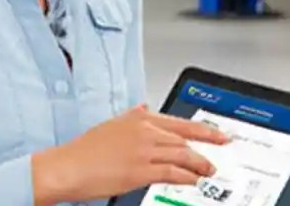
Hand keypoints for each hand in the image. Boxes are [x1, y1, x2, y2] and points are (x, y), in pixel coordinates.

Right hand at [31, 105, 228, 204]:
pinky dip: (187, 176)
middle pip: (185, 137)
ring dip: (199, 164)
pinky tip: (193, 180)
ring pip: (182, 155)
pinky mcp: (141, 170)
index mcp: (139, 118)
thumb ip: (132, 116)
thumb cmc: (84, 150)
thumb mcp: (112, 124)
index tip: (218, 133)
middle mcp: (145, 131)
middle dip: (208, 144)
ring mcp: (144, 150)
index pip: (179, 122)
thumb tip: (144, 108)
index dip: (203, 129)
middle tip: (222, 149)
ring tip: (208, 170)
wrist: (68, 167)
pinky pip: (172, 172)